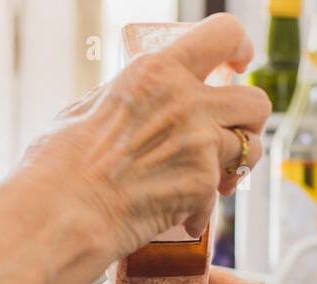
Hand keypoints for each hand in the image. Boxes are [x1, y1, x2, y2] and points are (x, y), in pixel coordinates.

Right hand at [19, 13, 269, 263]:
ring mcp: (200, 145)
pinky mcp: (203, 186)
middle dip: (250, 119)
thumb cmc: (61, 164)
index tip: (237, 63)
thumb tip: (139, 100)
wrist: (63, 214)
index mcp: (157, 71)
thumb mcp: (90, 107)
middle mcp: (186, 102)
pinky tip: (181, 215)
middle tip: (232, 133)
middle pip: (256, 101)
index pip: (223, 34)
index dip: (240, 46)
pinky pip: (220, 195)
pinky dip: (202, 209)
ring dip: (238, 163)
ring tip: (216, 178)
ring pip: (251, 150)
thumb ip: (128, 97)